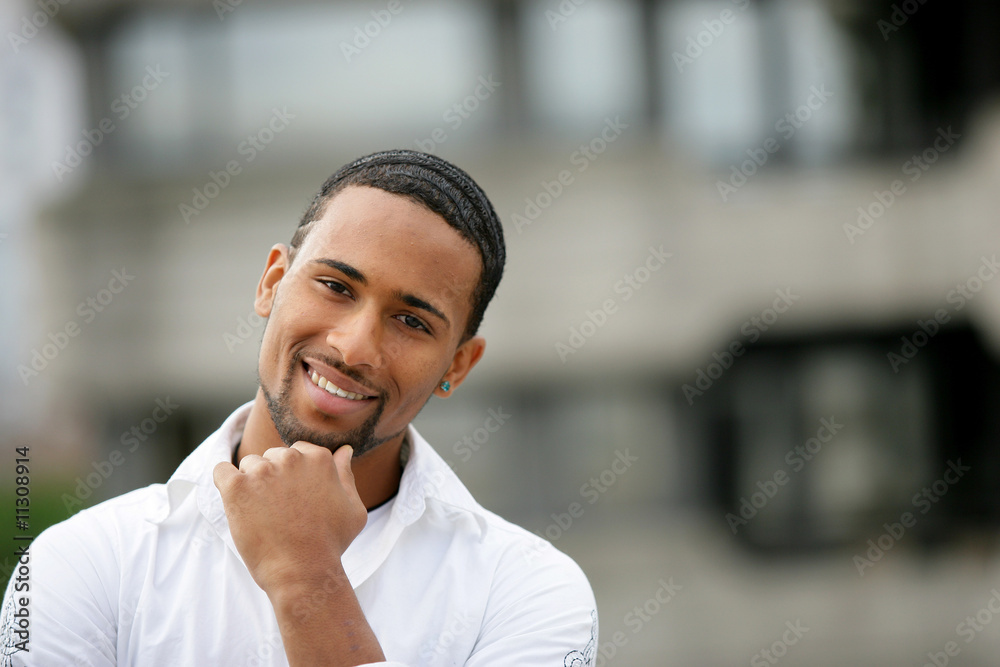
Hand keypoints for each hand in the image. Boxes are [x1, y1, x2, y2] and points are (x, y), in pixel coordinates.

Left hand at [213, 442, 366, 595]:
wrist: (303, 572)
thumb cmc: (330, 544)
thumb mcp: (353, 509)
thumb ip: (346, 475)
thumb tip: (344, 451)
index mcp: (319, 459)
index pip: (297, 451)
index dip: (293, 476)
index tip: (293, 499)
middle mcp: (291, 458)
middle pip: (271, 457)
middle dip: (272, 478)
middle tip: (279, 511)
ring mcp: (263, 470)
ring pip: (248, 465)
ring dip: (251, 484)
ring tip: (261, 515)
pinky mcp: (237, 486)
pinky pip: (221, 471)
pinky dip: (225, 485)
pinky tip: (237, 504)